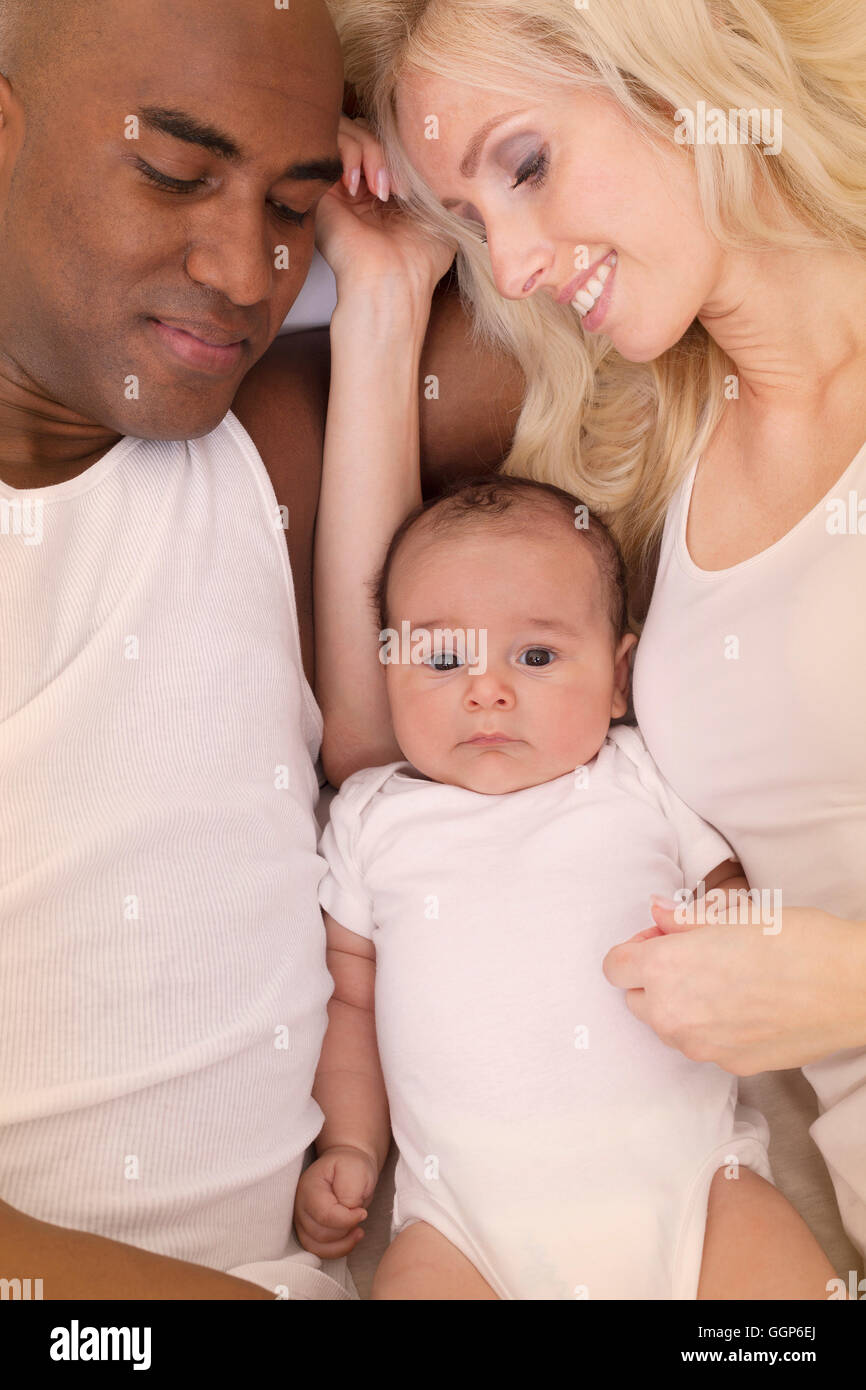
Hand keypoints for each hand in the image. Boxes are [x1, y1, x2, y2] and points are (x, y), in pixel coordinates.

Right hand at [293, 1144, 377, 1258]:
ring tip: (358, 1230)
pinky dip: (337, 1250)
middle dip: (345, 1229)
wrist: (347, 1165)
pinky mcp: (308, 1231)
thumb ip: (350, 1192)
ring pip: (317, 1246)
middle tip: (360, 1215)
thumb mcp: (356, 1169)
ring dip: (342, 1243)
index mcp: (309, 1186)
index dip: (347, 1219)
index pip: (324, 1214)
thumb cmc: (351, 1166)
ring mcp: (301, 1220)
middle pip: (320, 1233)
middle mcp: (300, 1205)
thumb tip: (348, 1212)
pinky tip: (351, 1237)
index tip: (363, 1212)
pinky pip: (318, 1251)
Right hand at [316, 115, 456, 309]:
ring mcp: (336, 183)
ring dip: (371, 152)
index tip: (414, 180)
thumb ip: (446, 185)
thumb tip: (456, 160)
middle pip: (364, 127)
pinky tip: (358, 188)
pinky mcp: (318, 185)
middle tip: (397, 188)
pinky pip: (330, 139)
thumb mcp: (444, 214)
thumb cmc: (420, 258)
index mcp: (382, 187)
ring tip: (382, 191)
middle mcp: (357, 184)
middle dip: (385, 147)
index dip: (399, 147)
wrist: (393, 281)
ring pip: (347, 128)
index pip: (383, 138)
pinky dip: (350, 154)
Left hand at [602, 898, 865, 1074]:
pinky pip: (703, 1044)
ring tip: (724, 980)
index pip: (614, 967)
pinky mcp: (730, 1066)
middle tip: (695, 955)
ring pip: (668, 1026)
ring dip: (681, 1004)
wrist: (850, 987)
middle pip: (637, 999)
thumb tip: (656, 912)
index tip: (665, 937)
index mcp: (665, 970)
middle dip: (655, 978)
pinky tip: (745, 1005)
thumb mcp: (733, 915)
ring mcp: (701, 1047)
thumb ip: (682, 919)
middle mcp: (673, 1015)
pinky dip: (712, 1026)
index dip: (638, 947)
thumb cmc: (794, 941)